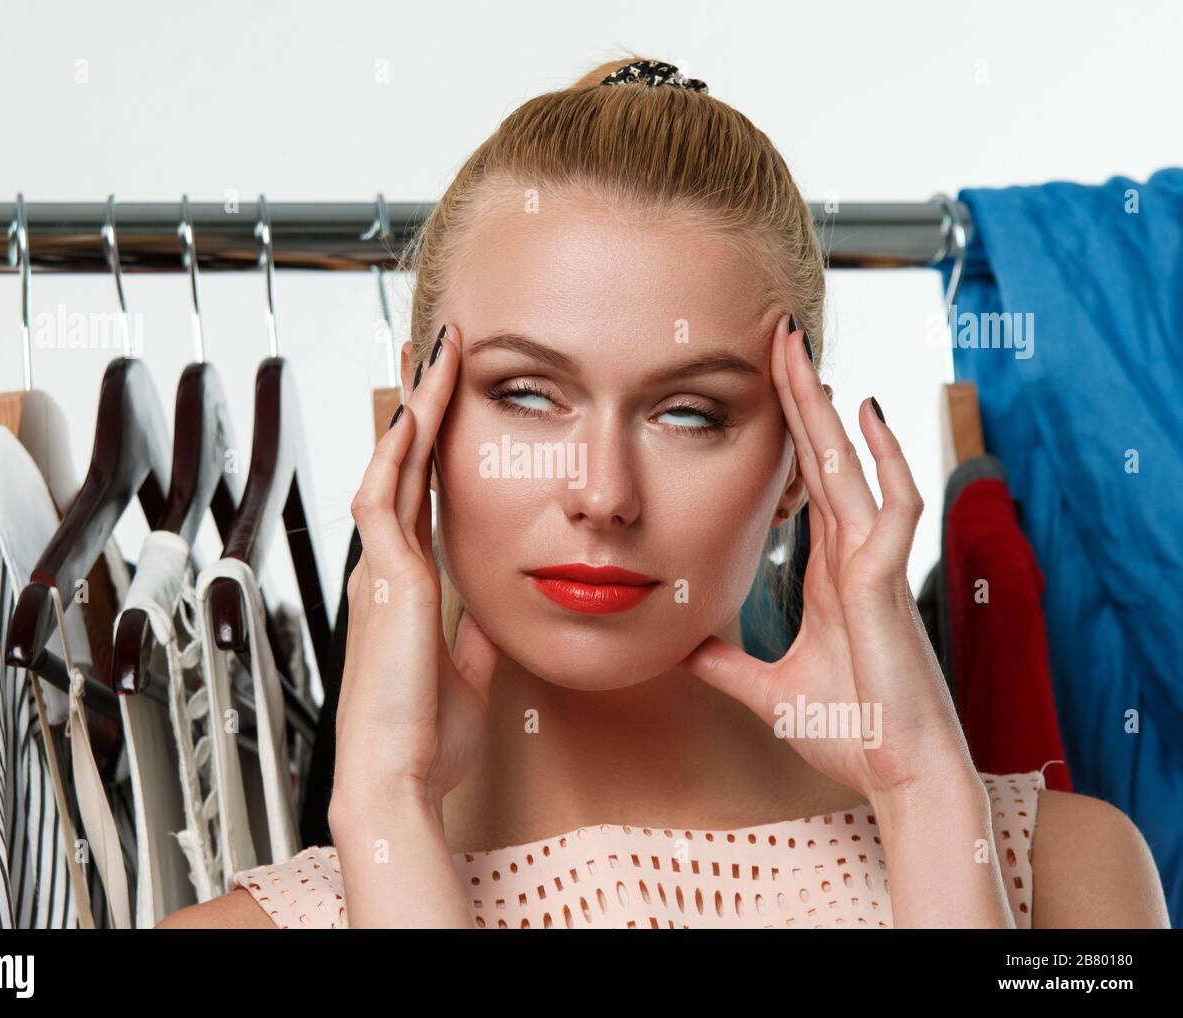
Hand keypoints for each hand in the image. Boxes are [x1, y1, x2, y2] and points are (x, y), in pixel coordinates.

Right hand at [331, 326, 501, 815]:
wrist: (397, 779)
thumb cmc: (424, 740)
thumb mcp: (467, 677)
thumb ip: (475, 641)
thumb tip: (493, 621)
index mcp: (406, 588)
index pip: (420, 497)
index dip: (432, 449)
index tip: (447, 405)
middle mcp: (386, 569)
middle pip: (403, 466)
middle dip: (420, 406)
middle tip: (434, 352)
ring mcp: (381, 571)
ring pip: (392, 467)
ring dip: (413, 410)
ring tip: (432, 356)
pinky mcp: (386, 581)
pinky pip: (384, 498)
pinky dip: (397, 452)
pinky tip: (417, 412)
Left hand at [679, 312, 972, 802]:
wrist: (896, 777)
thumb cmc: (851, 733)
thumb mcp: (765, 690)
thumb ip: (724, 663)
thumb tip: (679, 646)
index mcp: (829, 573)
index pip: (804, 483)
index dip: (787, 433)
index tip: (764, 385)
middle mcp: (853, 556)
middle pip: (822, 458)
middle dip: (800, 398)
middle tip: (778, 337)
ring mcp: (874, 565)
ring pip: (851, 466)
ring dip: (826, 408)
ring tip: (803, 351)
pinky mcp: (888, 584)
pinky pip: (895, 506)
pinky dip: (886, 458)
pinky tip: (868, 414)